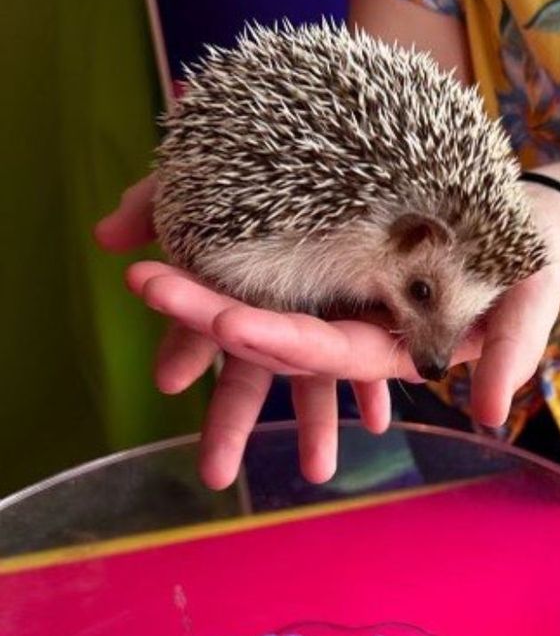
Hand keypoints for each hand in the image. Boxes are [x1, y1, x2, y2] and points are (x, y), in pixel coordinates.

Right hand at [95, 176, 397, 487]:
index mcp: (235, 287)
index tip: (169, 380)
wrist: (343, 160)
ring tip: (317, 472)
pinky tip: (376, 422)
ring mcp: (323, 314)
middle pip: (251, 373)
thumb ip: (157, 204)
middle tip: (214, 475)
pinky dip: (372, 387)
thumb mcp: (207, 180)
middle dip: (233, 422)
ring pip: (314, 377)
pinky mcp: (370, 310)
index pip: (201, 329)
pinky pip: (372, 358)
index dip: (187, 351)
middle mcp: (276, 308)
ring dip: (316, 423)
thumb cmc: (263, 169)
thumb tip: (107, 237)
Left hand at [124, 242, 559, 477]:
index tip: (220, 324)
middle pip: (272, 328)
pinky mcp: (332, 267)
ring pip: (261, 302)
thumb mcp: (530, 306)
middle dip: (207, 311)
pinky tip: (176, 239)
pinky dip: (231, 261)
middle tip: (141, 277)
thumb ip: (511, 357)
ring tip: (139, 260)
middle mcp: (351, 326)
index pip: (323, 349)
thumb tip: (493, 416)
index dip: (274, 339)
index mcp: (390, 344)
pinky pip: (274, 271)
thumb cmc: (528, 267)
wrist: (517, 232)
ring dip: (202, 288)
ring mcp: (337, 297)